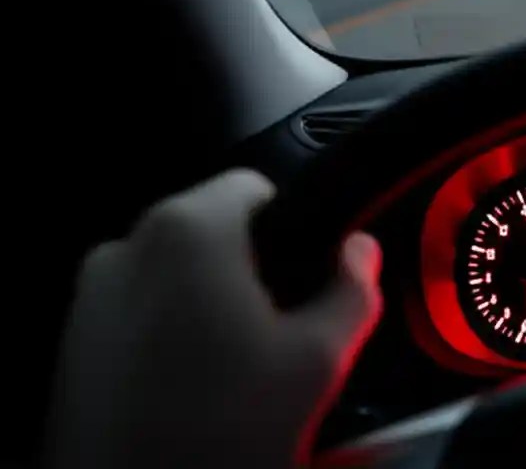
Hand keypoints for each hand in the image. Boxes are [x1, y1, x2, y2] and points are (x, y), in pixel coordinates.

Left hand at [44, 169, 382, 468]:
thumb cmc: (218, 431)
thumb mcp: (318, 360)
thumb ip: (353, 289)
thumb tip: (361, 252)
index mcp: (190, 231)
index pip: (257, 185)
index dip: (295, 226)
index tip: (309, 274)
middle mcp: (129, 246)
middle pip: (216, 230)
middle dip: (252, 272)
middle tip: (279, 335)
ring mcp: (92, 293)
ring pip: (178, 274)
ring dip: (210, 303)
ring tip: (235, 371)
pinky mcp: (74, 337)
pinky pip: (141, 310)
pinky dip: (171, 333)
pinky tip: (193, 388)